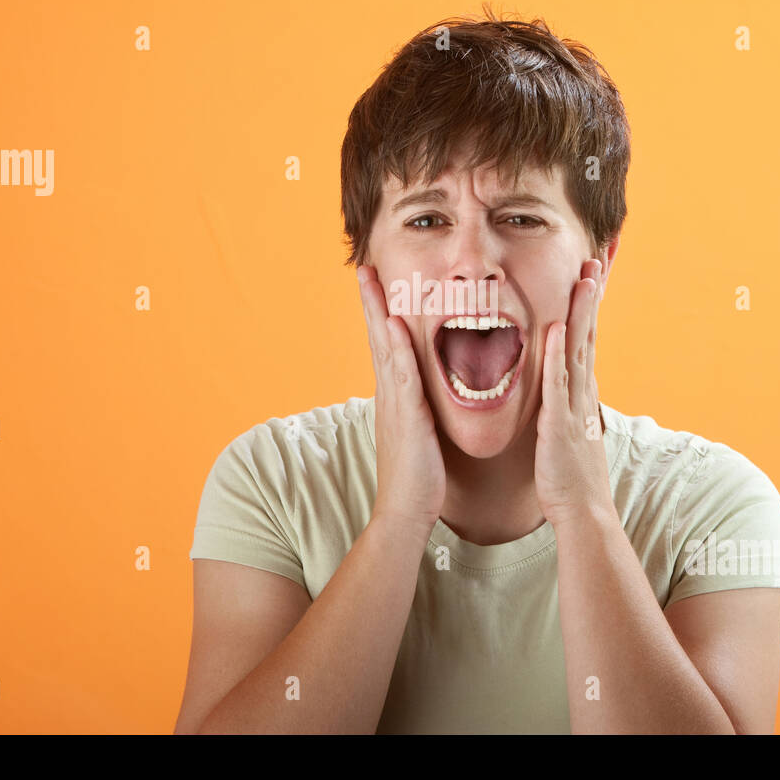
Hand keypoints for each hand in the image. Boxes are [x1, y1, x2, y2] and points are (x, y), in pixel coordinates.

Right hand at [358, 265, 445, 537]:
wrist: (405, 511)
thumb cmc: (416, 476)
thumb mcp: (415, 433)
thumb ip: (414, 409)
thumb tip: (417, 393)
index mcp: (394, 395)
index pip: (385, 344)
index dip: (379, 313)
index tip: (375, 284)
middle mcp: (389, 393)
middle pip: (377, 337)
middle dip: (370, 300)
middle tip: (362, 267)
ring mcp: (394, 403)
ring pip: (385, 348)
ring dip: (377, 312)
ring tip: (370, 281)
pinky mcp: (405, 417)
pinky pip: (402, 376)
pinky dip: (398, 349)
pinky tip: (396, 325)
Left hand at [534, 258, 614, 528]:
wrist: (584, 514)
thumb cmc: (571, 478)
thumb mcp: (569, 433)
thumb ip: (565, 408)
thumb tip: (563, 392)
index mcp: (581, 394)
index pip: (586, 340)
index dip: (589, 308)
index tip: (591, 276)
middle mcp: (582, 394)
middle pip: (589, 335)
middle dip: (592, 297)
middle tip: (595, 260)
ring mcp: (574, 407)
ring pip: (578, 350)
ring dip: (581, 313)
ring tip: (584, 279)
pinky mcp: (560, 424)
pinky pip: (558, 383)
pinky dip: (558, 354)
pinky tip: (557, 327)